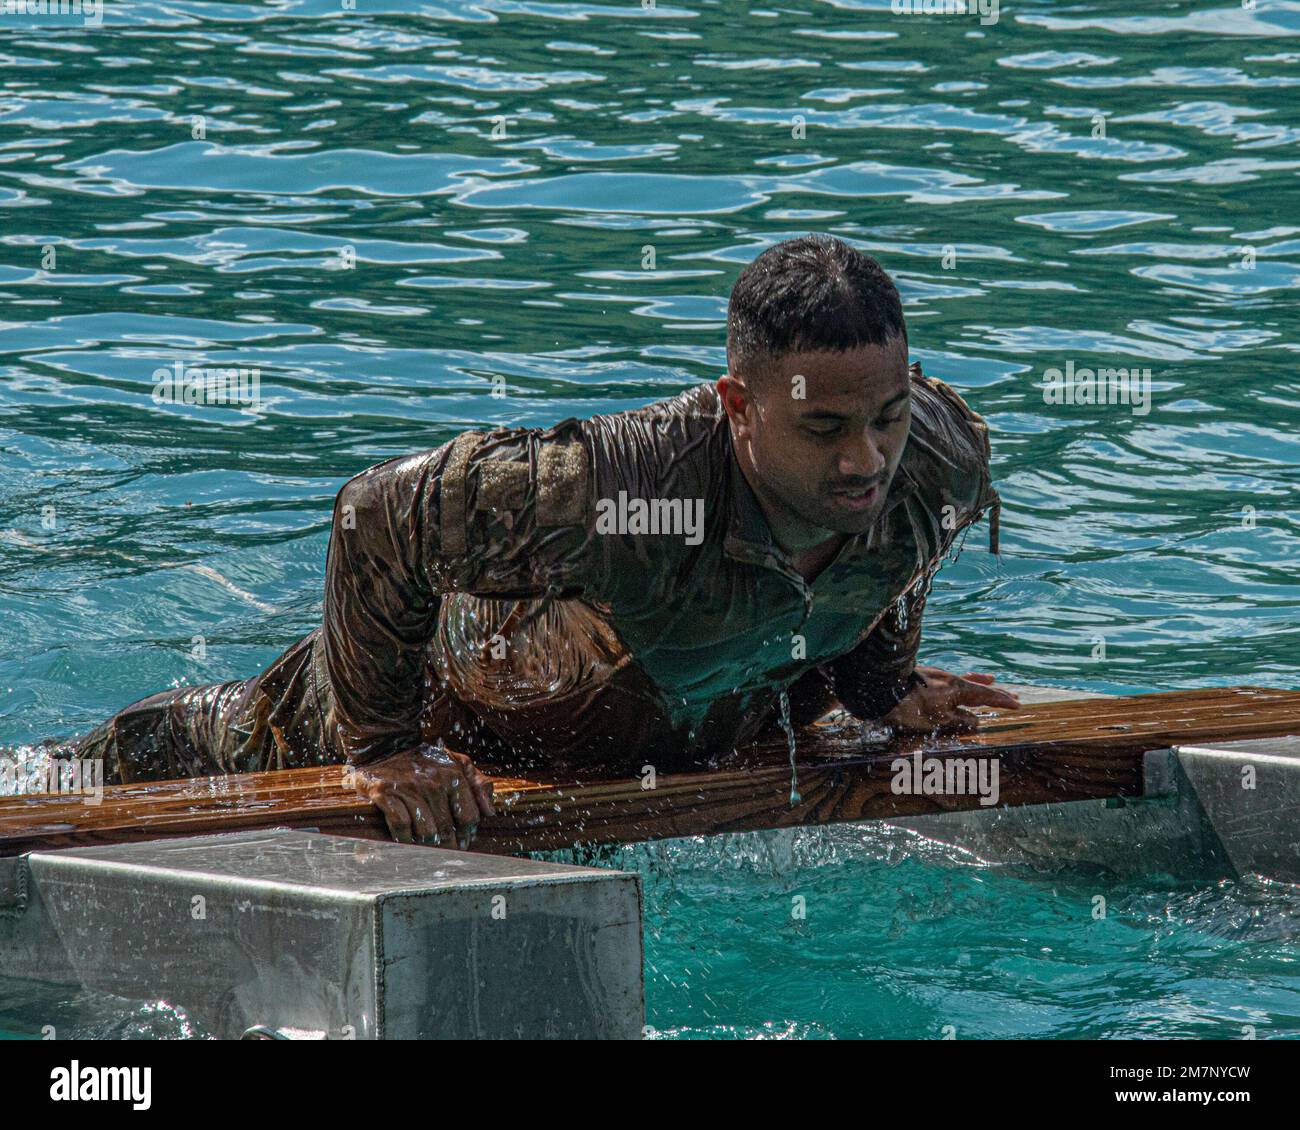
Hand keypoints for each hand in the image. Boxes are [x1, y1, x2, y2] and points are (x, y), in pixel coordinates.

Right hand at [346, 743, 495, 847]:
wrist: (382, 750)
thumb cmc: (424, 762)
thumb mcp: (455, 764)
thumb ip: (478, 783)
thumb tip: (490, 812)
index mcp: (453, 774)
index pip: (469, 818)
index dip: (467, 834)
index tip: (462, 841)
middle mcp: (433, 781)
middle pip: (448, 830)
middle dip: (447, 845)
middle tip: (443, 850)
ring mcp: (408, 787)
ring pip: (426, 832)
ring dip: (425, 843)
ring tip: (424, 843)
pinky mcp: (384, 793)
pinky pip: (401, 827)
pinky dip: (404, 838)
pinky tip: (405, 838)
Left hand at [883, 666, 1020, 734]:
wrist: (877, 689)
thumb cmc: (907, 709)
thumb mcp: (937, 722)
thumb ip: (959, 722)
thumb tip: (977, 721)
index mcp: (956, 690)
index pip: (986, 696)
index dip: (1002, 701)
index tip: (1018, 704)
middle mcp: (949, 679)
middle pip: (977, 686)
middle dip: (995, 692)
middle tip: (1013, 694)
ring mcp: (935, 675)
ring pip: (962, 680)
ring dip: (978, 683)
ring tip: (991, 680)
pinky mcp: (922, 675)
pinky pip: (948, 679)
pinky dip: (959, 681)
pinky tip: (957, 681)